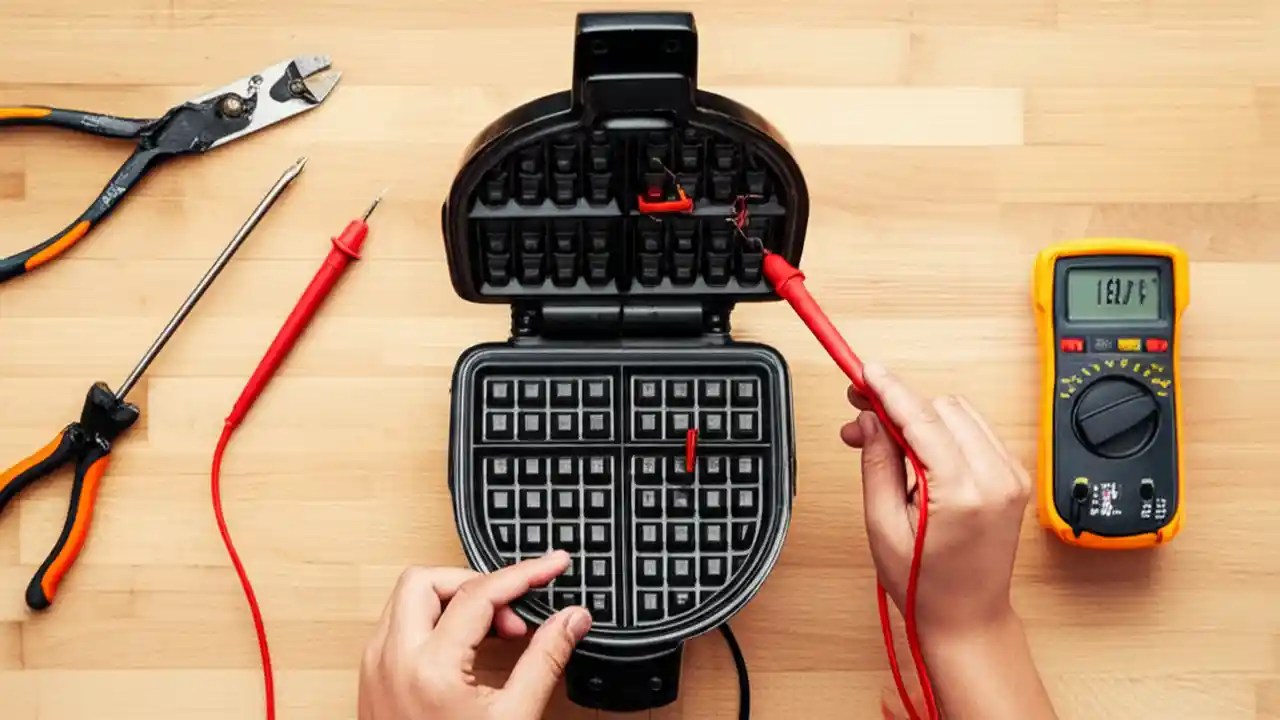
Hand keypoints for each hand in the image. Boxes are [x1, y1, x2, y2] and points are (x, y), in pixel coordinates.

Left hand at [359, 551, 591, 719]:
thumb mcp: (514, 718)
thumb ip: (545, 659)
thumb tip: (572, 618)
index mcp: (430, 667)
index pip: (479, 592)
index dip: (524, 572)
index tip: (553, 564)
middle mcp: (393, 658)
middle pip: (428, 579)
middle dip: (476, 584)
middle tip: (514, 612)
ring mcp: (375, 666)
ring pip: (408, 598)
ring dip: (453, 601)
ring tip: (494, 634)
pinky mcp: (371, 677)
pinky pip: (399, 625)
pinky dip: (434, 622)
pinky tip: (466, 649)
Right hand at [839, 363, 1030, 635]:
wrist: (968, 617)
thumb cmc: (925, 584)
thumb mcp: (883, 525)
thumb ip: (878, 464)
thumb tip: (871, 419)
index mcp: (963, 492)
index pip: (922, 418)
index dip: (889, 390)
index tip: (865, 372)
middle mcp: (996, 478)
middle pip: (942, 408)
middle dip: (899, 407)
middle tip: (861, 421)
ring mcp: (1011, 476)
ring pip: (960, 413)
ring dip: (920, 418)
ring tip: (885, 443)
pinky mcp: (1014, 477)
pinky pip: (975, 431)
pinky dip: (943, 432)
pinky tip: (917, 453)